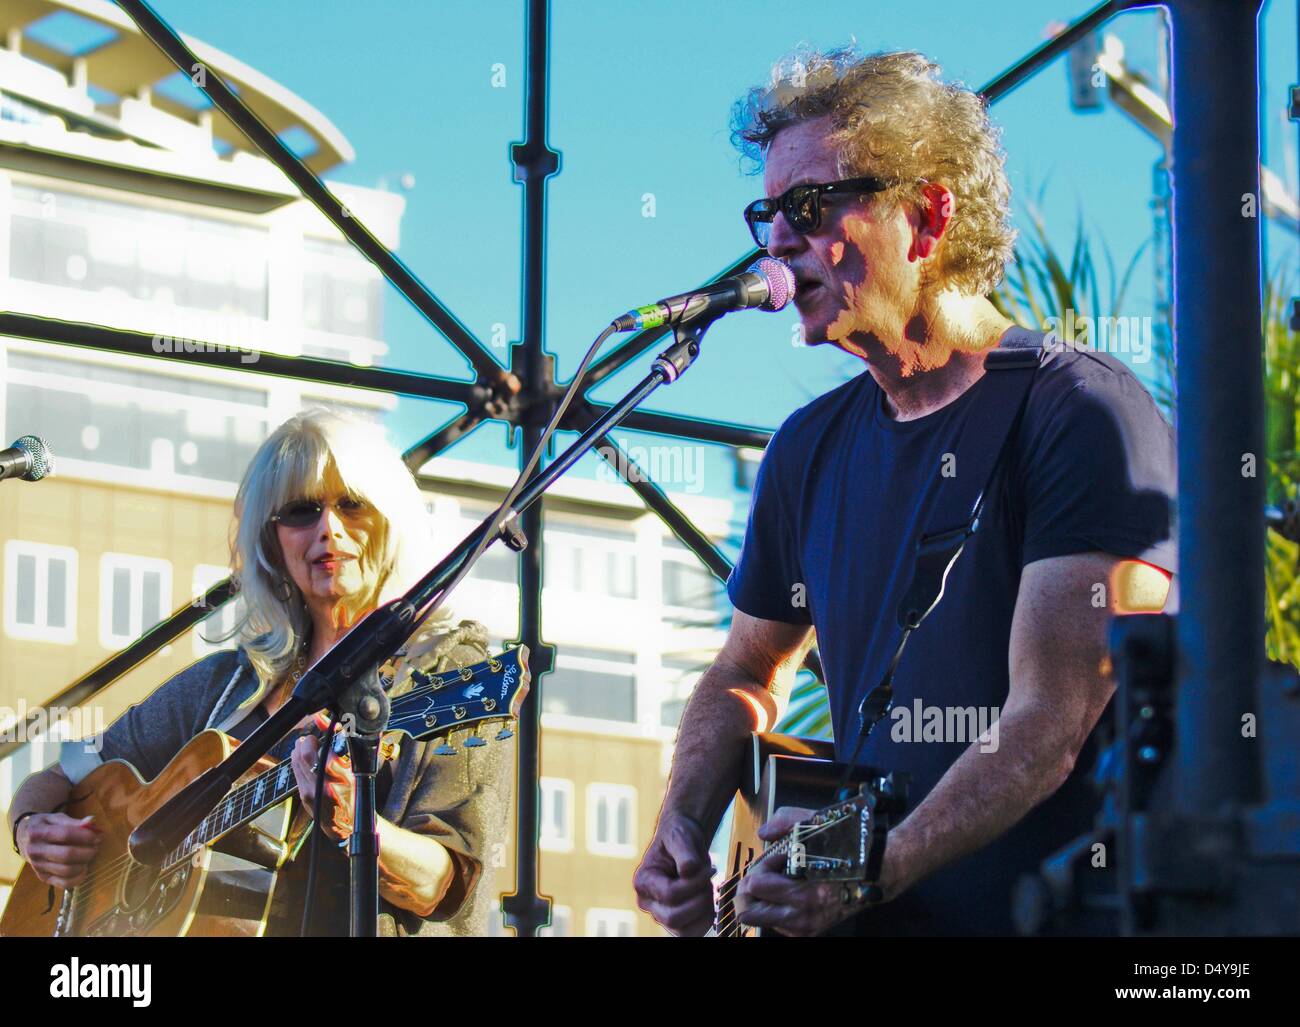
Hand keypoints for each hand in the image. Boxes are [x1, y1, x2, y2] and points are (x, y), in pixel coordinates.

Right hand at [16, 813, 102, 887]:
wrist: (24, 839)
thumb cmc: (45, 826)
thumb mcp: (55, 818)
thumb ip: (73, 821)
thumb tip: (91, 822)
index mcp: (36, 832)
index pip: (65, 834)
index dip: (85, 836)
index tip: (96, 836)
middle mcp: (34, 850)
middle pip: (67, 855)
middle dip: (87, 851)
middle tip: (95, 847)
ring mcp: (37, 866)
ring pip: (67, 870)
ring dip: (84, 863)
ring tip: (89, 856)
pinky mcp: (43, 877)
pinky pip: (64, 883)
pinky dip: (79, 878)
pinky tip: (84, 869)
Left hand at [291, 720, 355, 842]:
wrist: (348, 825)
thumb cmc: (356, 796)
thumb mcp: (356, 771)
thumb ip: (344, 748)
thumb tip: (333, 727)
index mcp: (340, 778)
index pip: (319, 752)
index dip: (315, 739)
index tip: (317, 730)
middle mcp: (322, 786)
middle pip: (303, 756)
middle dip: (305, 743)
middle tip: (311, 738)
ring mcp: (310, 792)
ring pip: (296, 763)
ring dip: (299, 751)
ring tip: (306, 746)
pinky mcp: (304, 796)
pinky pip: (296, 773)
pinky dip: (299, 762)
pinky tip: (305, 759)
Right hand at [633, 813, 715, 935]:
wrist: (683, 843)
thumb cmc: (679, 836)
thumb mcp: (680, 836)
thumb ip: (684, 852)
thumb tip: (688, 871)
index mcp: (643, 881)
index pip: (670, 894)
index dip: (694, 884)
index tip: (710, 868)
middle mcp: (647, 902)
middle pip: (673, 918)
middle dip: (699, 901)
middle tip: (709, 881)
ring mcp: (660, 914)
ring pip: (684, 931)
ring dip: (703, 911)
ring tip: (708, 888)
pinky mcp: (676, 922)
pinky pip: (692, 932)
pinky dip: (706, 919)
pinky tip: (709, 899)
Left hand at [735, 805, 858, 936]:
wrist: (876, 871)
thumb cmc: (846, 846)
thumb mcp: (815, 824)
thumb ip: (783, 822)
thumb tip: (763, 832)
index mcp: (803, 892)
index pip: (755, 886)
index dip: (763, 866)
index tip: (779, 858)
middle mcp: (802, 915)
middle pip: (749, 912)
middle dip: (751, 890)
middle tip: (764, 875)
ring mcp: (806, 926)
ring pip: (760, 920)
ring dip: (762, 901)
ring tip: (780, 883)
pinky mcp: (810, 932)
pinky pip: (778, 925)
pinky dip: (776, 910)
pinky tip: (789, 894)